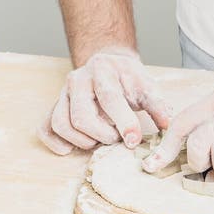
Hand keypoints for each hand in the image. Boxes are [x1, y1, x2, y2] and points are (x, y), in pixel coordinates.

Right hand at [38, 47, 168, 154]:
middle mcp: (78, 79)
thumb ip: (157, 104)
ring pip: (61, 123)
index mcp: (103, 70)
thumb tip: (167, 125)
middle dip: (102, 135)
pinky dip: (55, 143)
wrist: (108, 64)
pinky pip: (45, 127)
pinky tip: (71, 148)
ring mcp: (63, 93)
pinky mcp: (54, 106)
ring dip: (82, 141)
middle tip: (116, 139)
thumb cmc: (128, 79)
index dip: (123, 122)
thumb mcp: (146, 85)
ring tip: (98, 141)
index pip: (110, 98)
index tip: (133, 140)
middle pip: (81, 116)